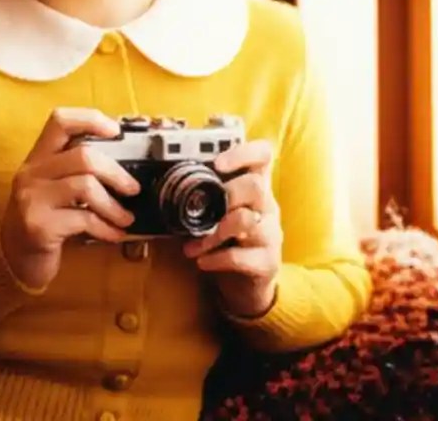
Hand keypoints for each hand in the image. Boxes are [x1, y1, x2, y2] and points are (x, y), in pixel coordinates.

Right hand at [0, 108, 140, 289]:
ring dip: (113, 205)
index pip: (60, 121)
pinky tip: (114, 234)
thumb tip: (124, 164)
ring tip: (126, 218)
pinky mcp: (39, 226)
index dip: (90, 119)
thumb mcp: (50, 188)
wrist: (13, 258)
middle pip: (83, 156)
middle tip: (133, 189)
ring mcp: (32, 199)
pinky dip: (106, 227)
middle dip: (116, 173)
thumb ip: (74, 171)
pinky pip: (83, 219)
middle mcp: (31, 173)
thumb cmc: (40, 219)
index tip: (116, 131)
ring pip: (85, 186)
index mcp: (37, 158)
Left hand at [182, 139, 281, 317]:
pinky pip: (240, 256)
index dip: (243, 152)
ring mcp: (270, 235)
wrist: (246, 286)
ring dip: (212, 232)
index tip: (218, 162)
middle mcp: (268, 207)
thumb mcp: (220, 214)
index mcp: (256, 188)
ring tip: (192, 245)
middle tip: (200, 209)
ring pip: (246, 221)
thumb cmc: (229, 242)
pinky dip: (215, 258)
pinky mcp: (267, 262)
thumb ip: (206, 196)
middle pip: (255, 186)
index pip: (263, 156)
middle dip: (224, 194)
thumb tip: (167, 180)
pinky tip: (202, 261)